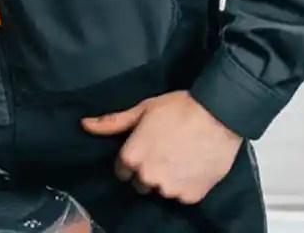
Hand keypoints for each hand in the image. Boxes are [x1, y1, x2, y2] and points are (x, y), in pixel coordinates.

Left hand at [81, 90, 241, 203]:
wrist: (219, 115)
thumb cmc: (178, 108)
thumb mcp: (142, 110)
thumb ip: (113, 122)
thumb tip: (84, 124)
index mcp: (131, 157)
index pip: (121, 171)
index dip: (133, 161)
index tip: (145, 151)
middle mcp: (147, 177)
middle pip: (140, 184)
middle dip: (148, 172)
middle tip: (164, 153)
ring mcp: (170, 188)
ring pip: (162, 191)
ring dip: (168, 179)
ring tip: (181, 159)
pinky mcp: (191, 196)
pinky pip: (183, 196)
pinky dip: (187, 186)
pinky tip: (193, 167)